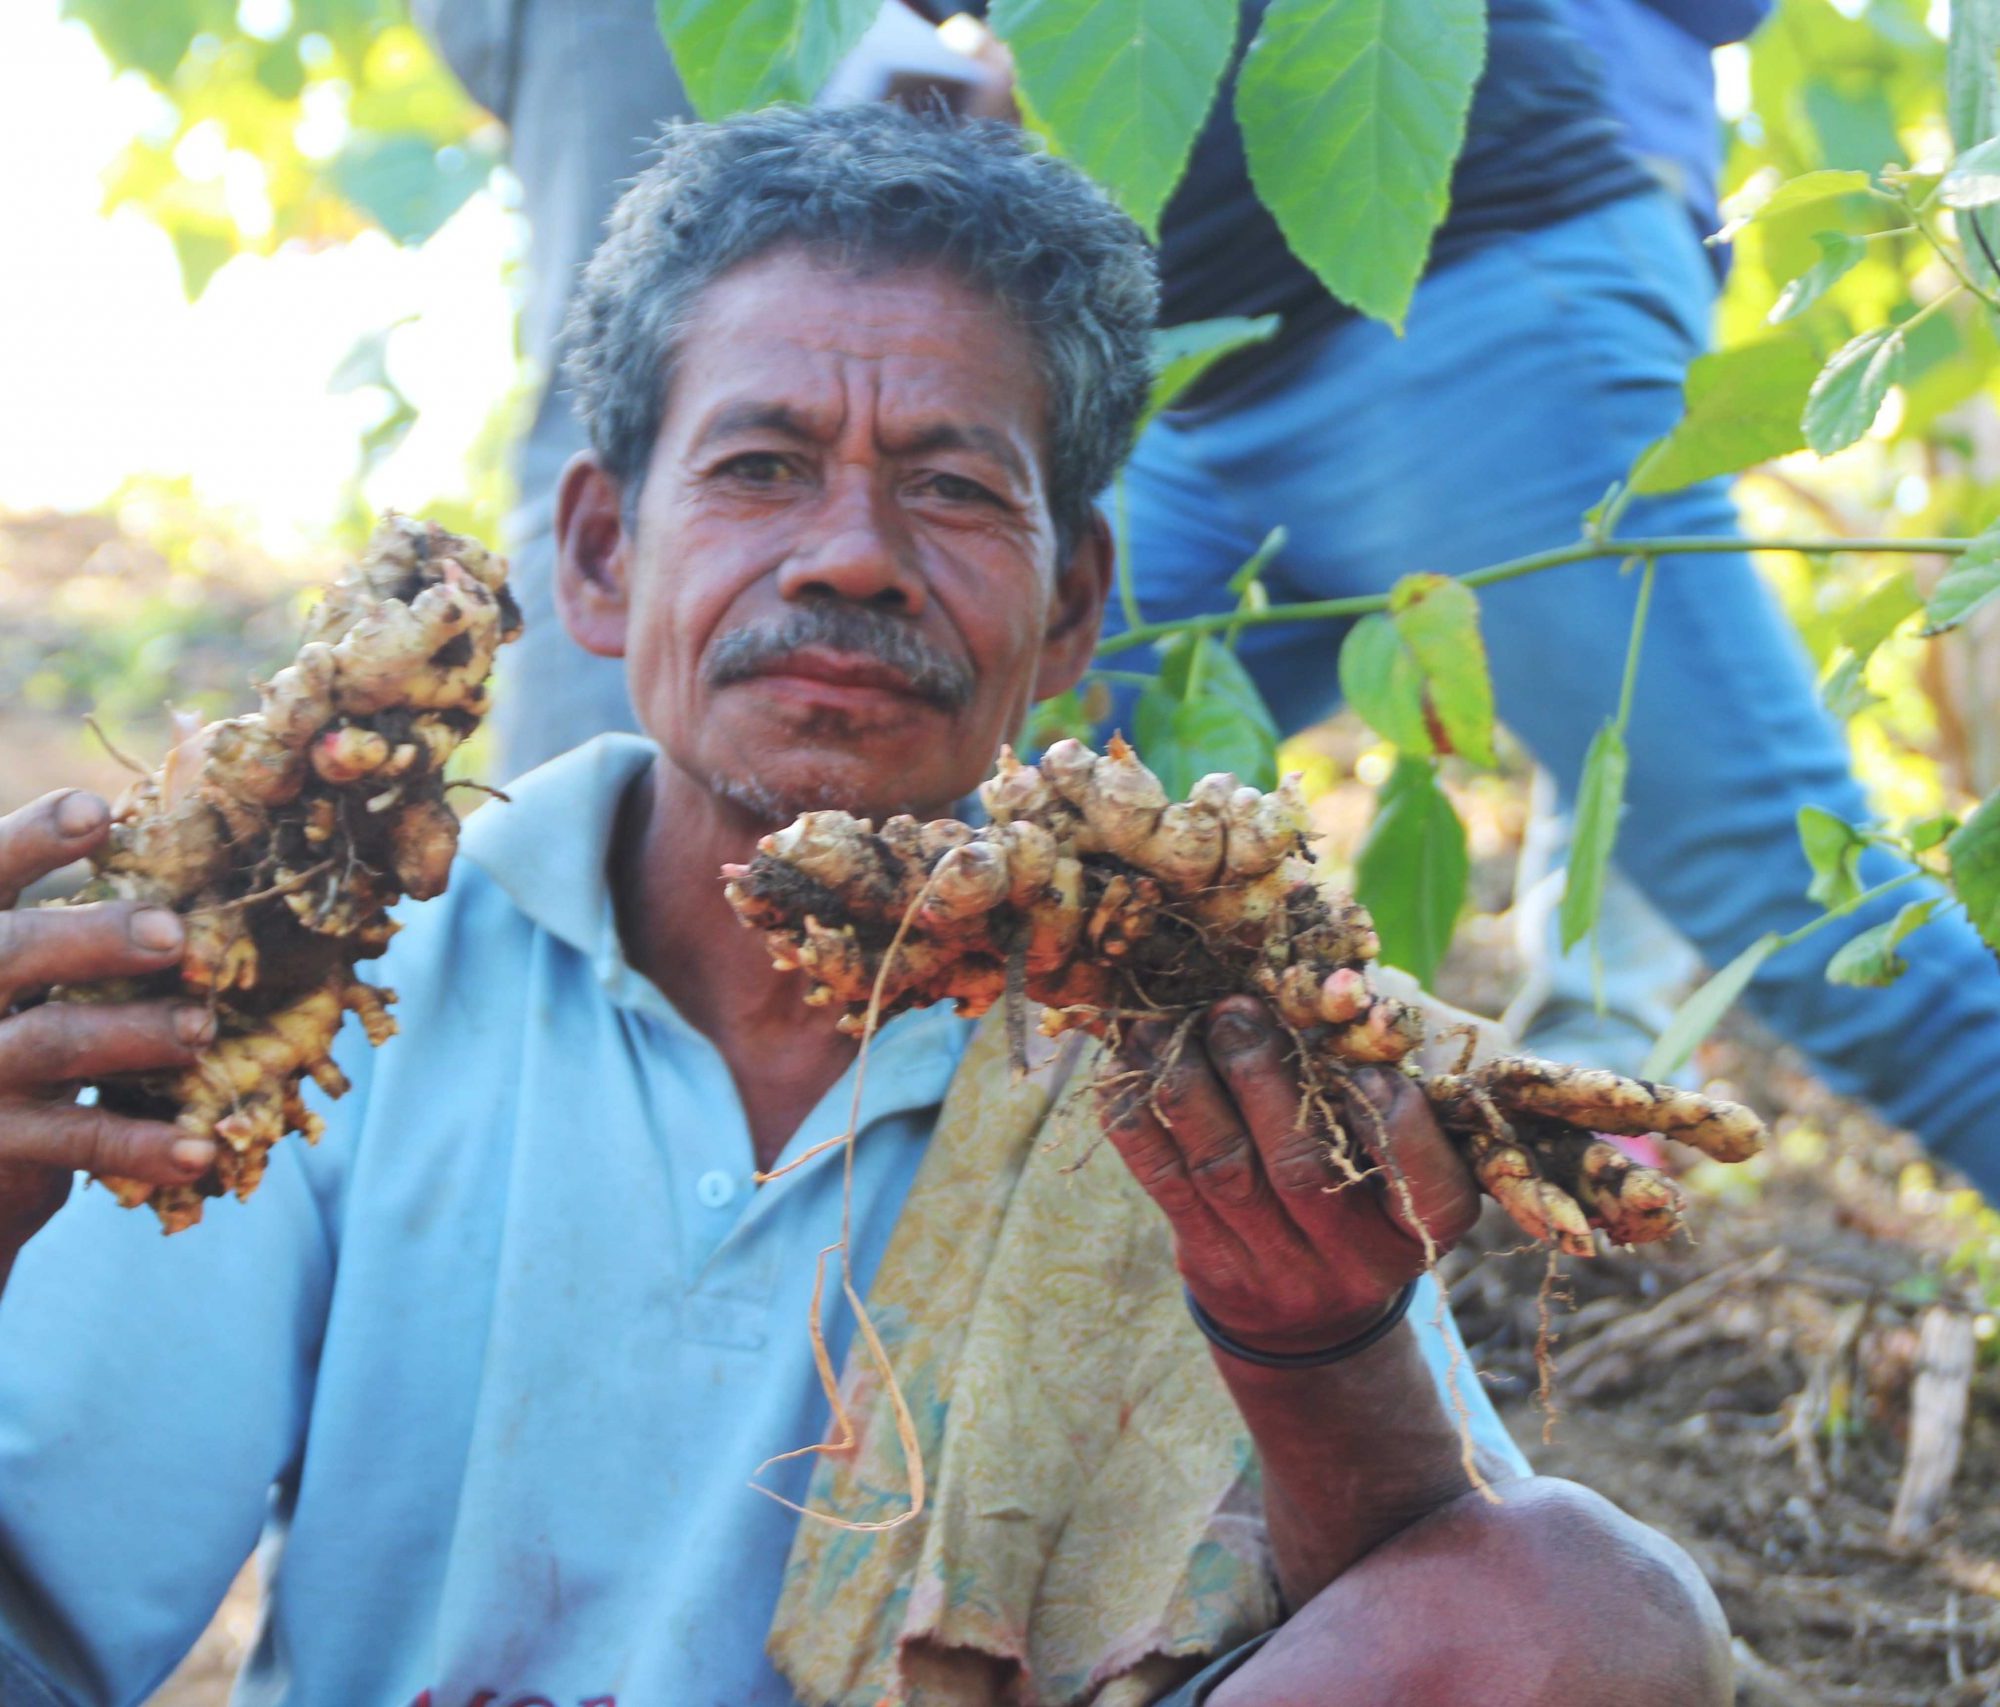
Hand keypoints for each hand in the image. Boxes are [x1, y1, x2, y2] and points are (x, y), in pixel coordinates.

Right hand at [0, 790, 214, 1259]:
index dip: (34, 839)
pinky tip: (199, 1149)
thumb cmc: (23, 1019)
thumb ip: (89, 919)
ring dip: (133, 1034)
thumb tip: (185, 832)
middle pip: (10, 949)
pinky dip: (139, 1143)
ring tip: (201, 1028)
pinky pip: (73, 1138)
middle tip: (173, 935)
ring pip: (48, 1042)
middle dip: (93, 937)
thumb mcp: (39, 960)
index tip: (97, 813)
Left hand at [1101, 994, 1481, 1356]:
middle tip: (1233, 1011)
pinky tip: (1125, 1067)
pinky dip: (1139, 1121)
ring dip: (1188, 1087)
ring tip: (1166, 1026)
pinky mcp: (1212, 1265)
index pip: (1431, 1188)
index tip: (1370, 1069)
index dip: (1400, 1127)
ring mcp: (1278, 1271)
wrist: (1308, 1322)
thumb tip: (1330, 989)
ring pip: (1223, 1171)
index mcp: (1420, 1228)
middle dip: (1259, 1077)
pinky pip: (1166, 1186)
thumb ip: (1377, 1097)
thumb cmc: (1362, 1202)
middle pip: (1301, 1167)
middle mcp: (1354, 1260)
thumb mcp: (1398, 1169)